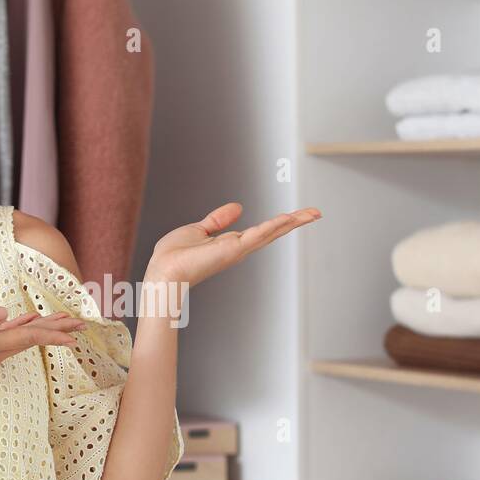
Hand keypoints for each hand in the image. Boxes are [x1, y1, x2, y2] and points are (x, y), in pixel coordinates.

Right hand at [0, 306, 86, 398]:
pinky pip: (6, 342)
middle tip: (81, 325)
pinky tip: (26, 324)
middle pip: (30, 340)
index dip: (52, 334)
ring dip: (43, 331)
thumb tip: (4, 313)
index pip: (26, 338)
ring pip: (21, 341)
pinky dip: (21, 331)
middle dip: (57, 331)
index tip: (75, 333)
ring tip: (62, 323)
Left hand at [146, 202, 320, 287]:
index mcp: (230, 244)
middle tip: (315, 213)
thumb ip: (218, 220)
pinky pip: (258, 234)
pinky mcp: (233, 249)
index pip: (260, 231)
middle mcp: (238, 249)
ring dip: (292, 222)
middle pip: (272, 232)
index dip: (279, 223)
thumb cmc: (174, 256)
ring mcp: (237, 250)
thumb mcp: (199, 230)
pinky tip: (289, 218)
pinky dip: (274, 226)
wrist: (163, 271)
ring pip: (270, 232)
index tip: (295, 215)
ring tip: (312, 213)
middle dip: (294, 222)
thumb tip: (238, 207)